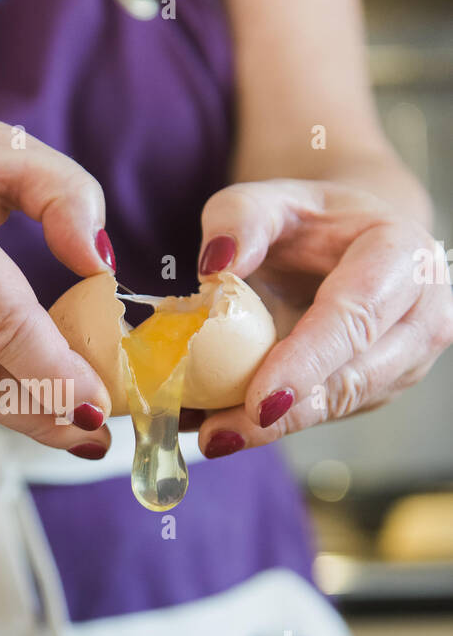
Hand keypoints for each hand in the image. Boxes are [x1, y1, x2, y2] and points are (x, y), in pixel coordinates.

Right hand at [0, 95, 114, 449]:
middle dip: (45, 415)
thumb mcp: (0, 145)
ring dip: (21, 415)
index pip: (1, 323)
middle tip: (99, 435)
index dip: (56, 374)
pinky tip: (27, 394)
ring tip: (75, 425)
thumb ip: (67, 195)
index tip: (101, 403)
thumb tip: (101, 266)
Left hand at [192, 180, 452, 456]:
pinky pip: (328, 412)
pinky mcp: (381, 389)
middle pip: (354, 377)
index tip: (261, 399)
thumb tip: (215, 266)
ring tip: (213, 436)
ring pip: (341, 405)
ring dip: (275, 428)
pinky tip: (226, 426)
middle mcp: (421, 314)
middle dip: (287, 413)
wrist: (347, 240)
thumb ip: (239, 219)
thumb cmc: (310, 221)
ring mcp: (407, 359)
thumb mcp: (269, 200)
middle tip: (220, 434)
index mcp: (402, 256)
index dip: (308, 360)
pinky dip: (276, 424)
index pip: (357, 315)